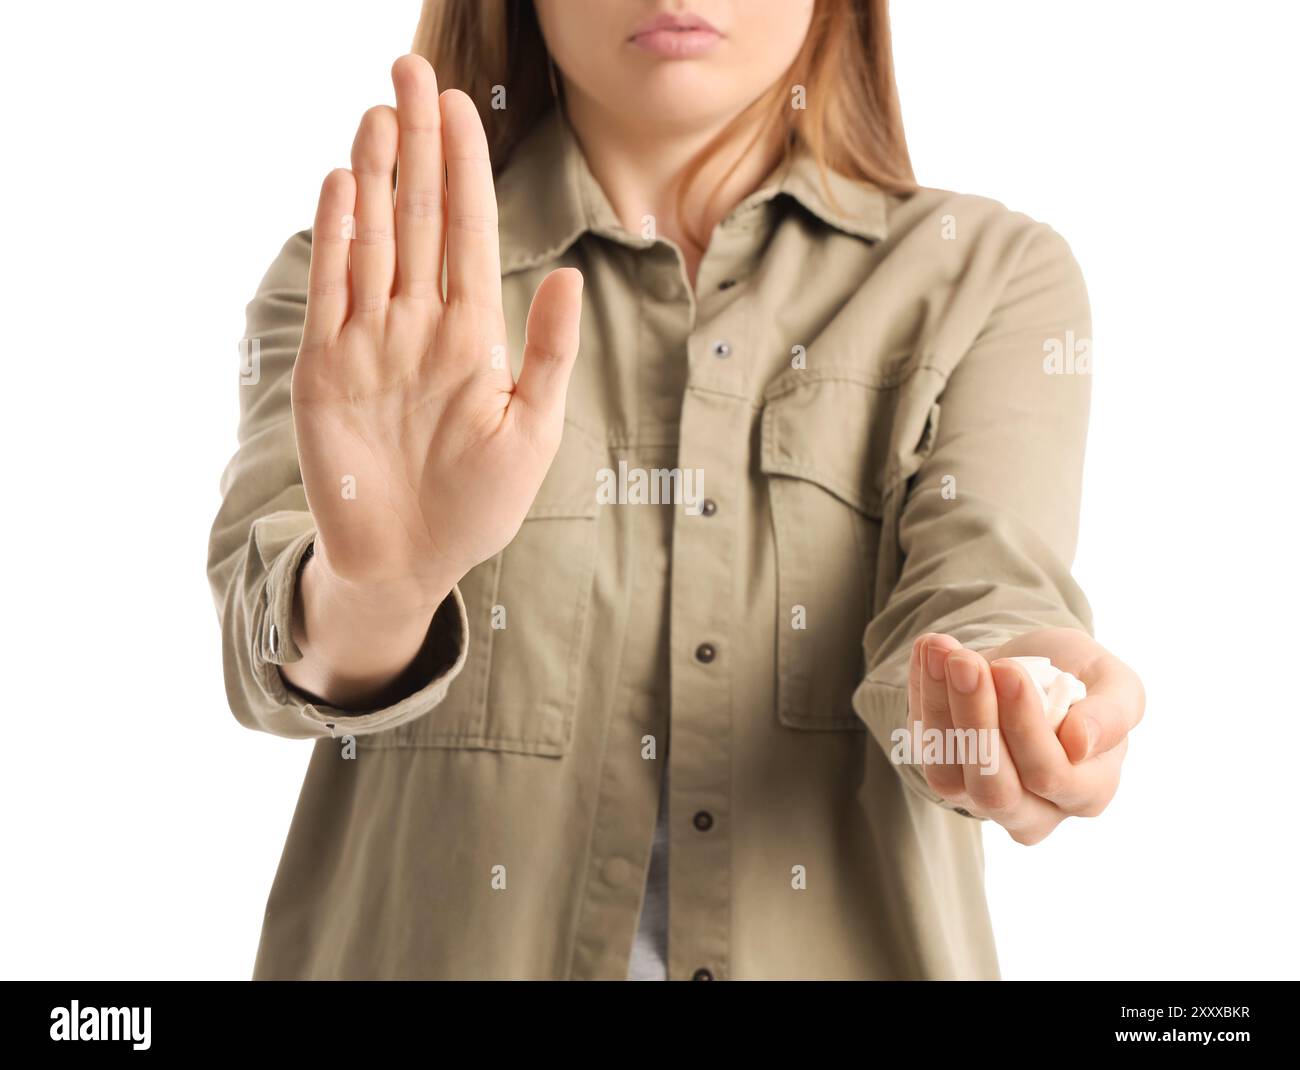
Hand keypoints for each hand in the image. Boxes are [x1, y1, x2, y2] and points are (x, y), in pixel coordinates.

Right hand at [291, 54, 583, 614]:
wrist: (408, 561)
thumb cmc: (478, 504)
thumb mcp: (531, 431)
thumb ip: (549, 354)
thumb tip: (569, 274)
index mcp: (473, 335)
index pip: (470, 232)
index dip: (465, 169)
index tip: (460, 107)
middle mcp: (419, 324)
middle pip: (419, 217)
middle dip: (418, 145)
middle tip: (411, 70)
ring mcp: (370, 341)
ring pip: (374, 240)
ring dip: (376, 176)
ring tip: (379, 112)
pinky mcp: (326, 368)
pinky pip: (333, 290)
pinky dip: (338, 238)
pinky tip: (345, 184)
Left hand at [907, 627, 1143, 843]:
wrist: (1040, 670)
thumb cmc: (1086, 684)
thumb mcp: (1116, 685)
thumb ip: (1113, 714)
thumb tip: (1081, 742)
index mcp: (1088, 792)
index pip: (1051, 775)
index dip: (1025, 725)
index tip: (1008, 670)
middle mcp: (1035, 810)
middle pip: (995, 787)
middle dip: (975, 718)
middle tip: (964, 662)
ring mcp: (983, 800)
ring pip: (951, 774)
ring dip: (939, 707)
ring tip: (940, 651)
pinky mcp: (947, 776)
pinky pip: (926, 750)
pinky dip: (921, 698)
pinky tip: (928, 653)